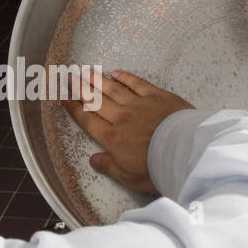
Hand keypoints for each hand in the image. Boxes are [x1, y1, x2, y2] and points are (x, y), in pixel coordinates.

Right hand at [63, 69, 193, 193]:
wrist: (183, 152)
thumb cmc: (156, 168)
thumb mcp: (128, 177)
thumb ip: (109, 166)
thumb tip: (93, 159)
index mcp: (112, 138)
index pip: (88, 121)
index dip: (74, 109)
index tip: (64, 99)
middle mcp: (121, 117)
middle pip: (97, 101)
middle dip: (81, 89)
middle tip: (69, 76)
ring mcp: (139, 104)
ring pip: (114, 89)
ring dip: (99, 80)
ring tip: (87, 71)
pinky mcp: (157, 96)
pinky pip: (137, 83)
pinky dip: (126, 77)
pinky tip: (116, 72)